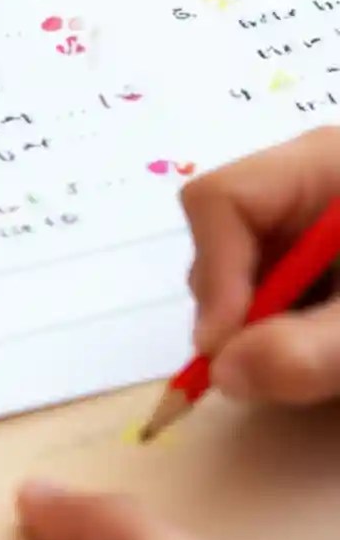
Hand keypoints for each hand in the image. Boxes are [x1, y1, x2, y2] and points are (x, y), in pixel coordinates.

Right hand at [182, 126, 339, 403]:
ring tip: (326, 358)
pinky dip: (291, 328)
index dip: (213, 275)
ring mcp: (313, 220)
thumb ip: (312, 345)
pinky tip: (326, 344)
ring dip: (268, 327)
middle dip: (240, 311)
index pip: (218, 201)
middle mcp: (306, 182)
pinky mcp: (324, 257)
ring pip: (246, 274)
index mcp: (320, 165)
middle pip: (224, 243)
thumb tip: (221, 375)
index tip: (225, 349)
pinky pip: (275, 290)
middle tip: (286, 364)